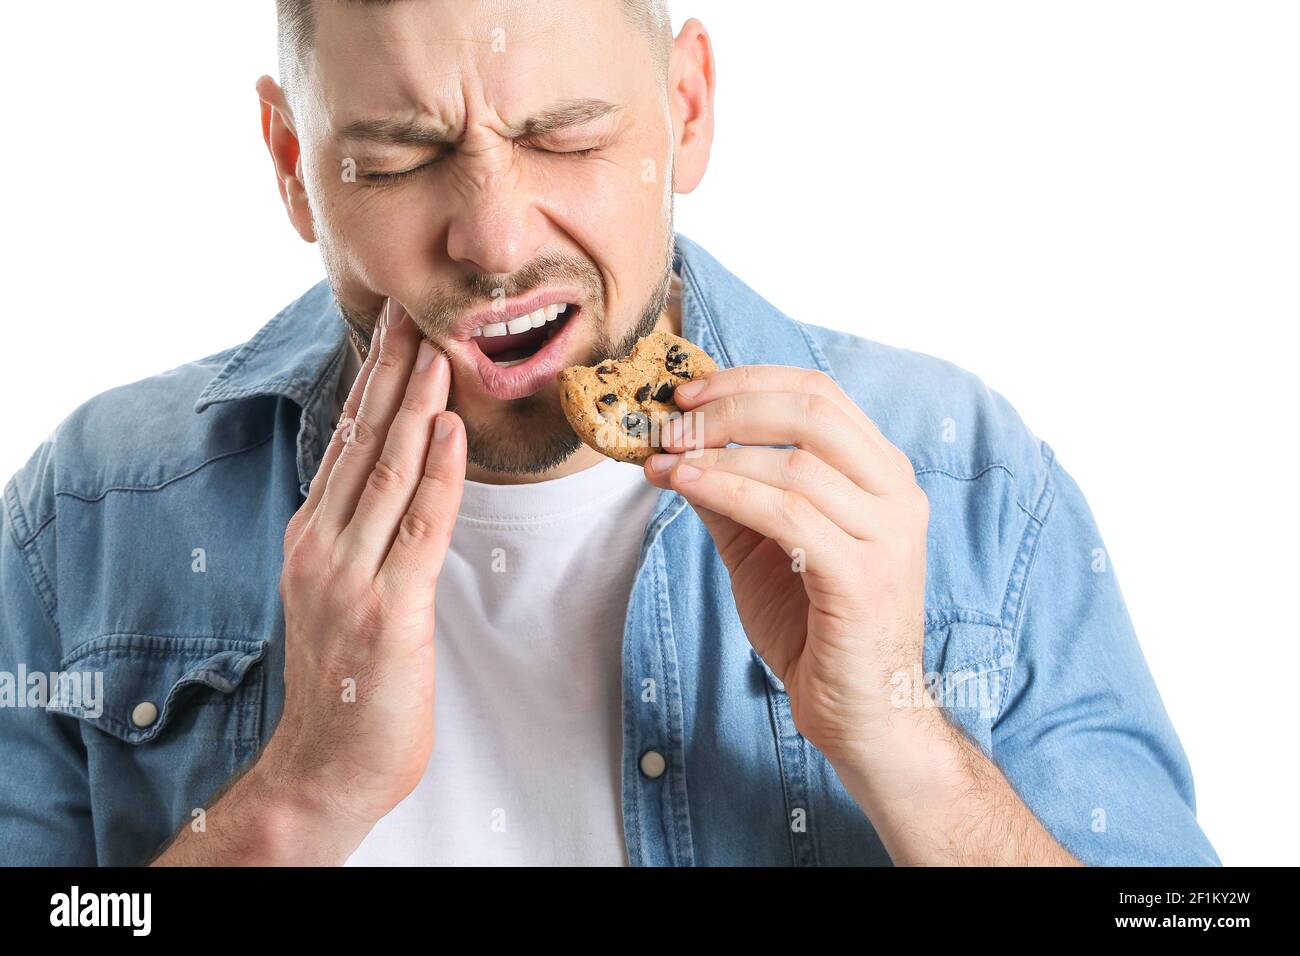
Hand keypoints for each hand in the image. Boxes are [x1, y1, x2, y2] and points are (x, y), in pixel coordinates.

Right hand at [264, 298, 464, 834]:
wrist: (326, 762)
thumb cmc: (346, 678)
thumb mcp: (338, 589)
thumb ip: (361, 532)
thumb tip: (396, 479)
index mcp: (313, 532)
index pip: (347, 439)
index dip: (372, 381)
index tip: (393, 328)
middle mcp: (322, 542)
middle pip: (361, 440)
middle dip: (389, 371)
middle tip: (412, 309)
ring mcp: (349, 574)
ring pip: (388, 471)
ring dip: (415, 405)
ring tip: (437, 349)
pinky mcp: (387, 607)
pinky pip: (417, 526)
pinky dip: (438, 473)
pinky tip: (450, 429)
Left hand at [644, 366, 928, 763]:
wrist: (862, 711)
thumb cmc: (817, 629)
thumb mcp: (765, 547)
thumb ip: (733, 495)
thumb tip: (675, 449)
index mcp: (880, 474)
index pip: (819, 393)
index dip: (749, 381)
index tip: (688, 392)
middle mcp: (895, 494)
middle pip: (812, 410)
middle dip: (730, 407)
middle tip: (672, 422)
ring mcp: (887, 535)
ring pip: (793, 463)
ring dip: (716, 455)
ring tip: (666, 461)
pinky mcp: (863, 577)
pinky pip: (787, 514)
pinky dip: (728, 492)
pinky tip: (687, 487)